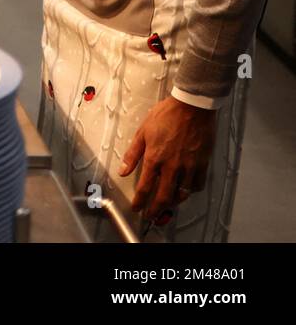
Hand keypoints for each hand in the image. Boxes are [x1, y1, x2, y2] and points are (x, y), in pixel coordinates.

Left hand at [119, 96, 217, 220]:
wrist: (191, 108)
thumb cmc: (167, 115)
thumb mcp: (142, 132)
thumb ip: (132, 154)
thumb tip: (122, 170)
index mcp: (154, 158)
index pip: (145, 187)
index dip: (140, 201)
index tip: (137, 208)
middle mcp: (172, 166)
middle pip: (163, 196)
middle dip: (155, 209)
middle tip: (151, 215)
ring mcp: (189, 166)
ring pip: (181, 194)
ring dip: (172, 203)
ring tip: (166, 206)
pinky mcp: (202, 164)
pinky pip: (197, 185)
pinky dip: (191, 191)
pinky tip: (185, 190)